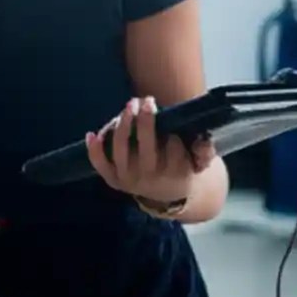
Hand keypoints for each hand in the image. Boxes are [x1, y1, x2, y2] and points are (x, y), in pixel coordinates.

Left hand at [86, 96, 215, 205]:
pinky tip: (92, 134)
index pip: (174, 147)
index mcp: (175, 173)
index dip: (172, 133)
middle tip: (147, 101)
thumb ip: (204, 151)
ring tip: (129, 106)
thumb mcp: (197, 163)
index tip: (173, 122)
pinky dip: (94, 150)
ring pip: (121, 149)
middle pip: (146, 145)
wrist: (165, 195)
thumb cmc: (181, 168)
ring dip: (123, 125)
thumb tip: (204, 138)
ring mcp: (129, 179)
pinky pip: (100, 165)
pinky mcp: (113, 180)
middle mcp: (150, 177)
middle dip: (146, 120)